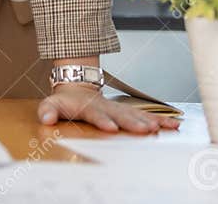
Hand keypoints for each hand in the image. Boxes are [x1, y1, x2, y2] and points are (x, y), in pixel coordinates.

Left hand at [38, 83, 180, 132]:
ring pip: (135, 114)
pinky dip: (159, 120)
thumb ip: (48, 111)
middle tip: (144, 129)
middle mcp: (107, 107)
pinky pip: (145, 116)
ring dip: (149, 121)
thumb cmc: (66, 100)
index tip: (111, 127)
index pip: (96, 114)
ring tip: (161, 128)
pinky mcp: (127, 112)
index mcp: (89, 107)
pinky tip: (173, 125)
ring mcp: (118, 109)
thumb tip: (44, 118)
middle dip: (132, 122)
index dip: (102, 120)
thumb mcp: (52, 104)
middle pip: (121, 114)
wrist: (78, 87)